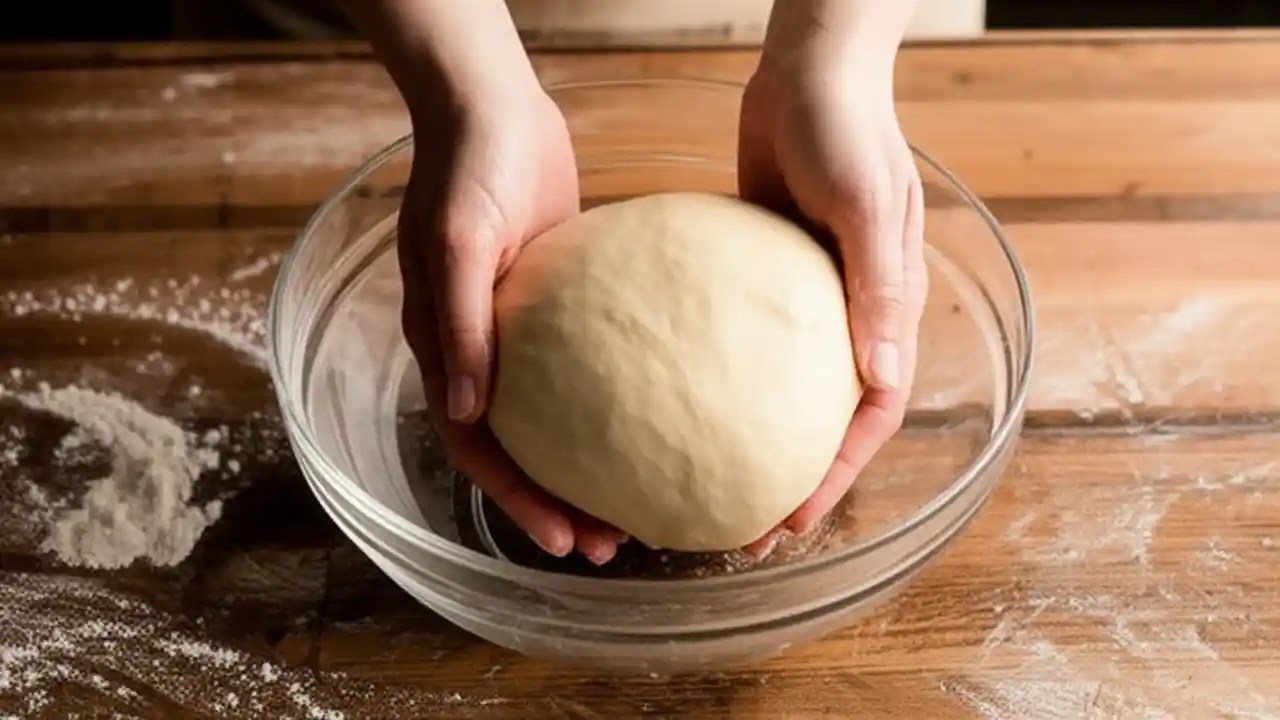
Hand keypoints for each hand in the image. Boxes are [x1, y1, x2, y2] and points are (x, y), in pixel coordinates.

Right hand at [397, 84, 626, 563]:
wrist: (491, 105)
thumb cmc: (466, 168)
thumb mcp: (458, 240)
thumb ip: (458, 321)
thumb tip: (462, 409)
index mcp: (443, 345)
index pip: (475, 445)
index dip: (515, 499)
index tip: (565, 538)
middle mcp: (477, 349)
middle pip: (515, 447)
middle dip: (555, 502)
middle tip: (611, 543)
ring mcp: (517, 329)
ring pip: (550, 418)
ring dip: (584, 465)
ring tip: (636, 503)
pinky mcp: (558, 303)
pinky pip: (580, 369)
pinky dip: (607, 405)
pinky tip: (652, 417)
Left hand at [738, 37, 926, 550]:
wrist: (805, 70)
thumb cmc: (846, 129)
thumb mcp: (865, 205)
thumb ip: (875, 287)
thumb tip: (881, 378)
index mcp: (885, 307)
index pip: (871, 414)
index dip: (836, 474)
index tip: (789, 519)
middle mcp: (846, 314)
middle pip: (823, 417)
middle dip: (790, 477)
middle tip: (739, 529)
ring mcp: (800, 298)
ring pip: (779, 390)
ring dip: (749, 439)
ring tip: (702, 482)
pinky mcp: (756, 276)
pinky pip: (740, 342)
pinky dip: (717, 379)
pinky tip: (671, 401)